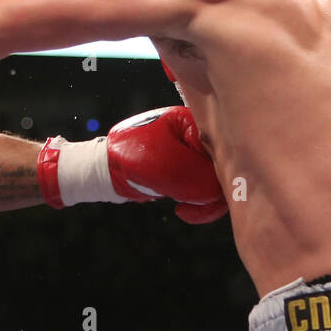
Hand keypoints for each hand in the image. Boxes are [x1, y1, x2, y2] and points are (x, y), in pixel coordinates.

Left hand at [37, 106, 224, 215]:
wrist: (104, 169)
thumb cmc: (130, 160)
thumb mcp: (168, 170)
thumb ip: (202, 181)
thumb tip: (222, 193)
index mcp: (194, 121)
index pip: (226, 152)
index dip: (221, 180)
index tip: (198, 199)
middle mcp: (197, 132)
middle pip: (224, 167)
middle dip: (208, 193)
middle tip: (186, 208)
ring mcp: (192, 149)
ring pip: (214, 180)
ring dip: (200, 199)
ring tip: (180, 208)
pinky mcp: (186, 164)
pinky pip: (203, 185)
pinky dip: (195, 201)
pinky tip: (180, 208)